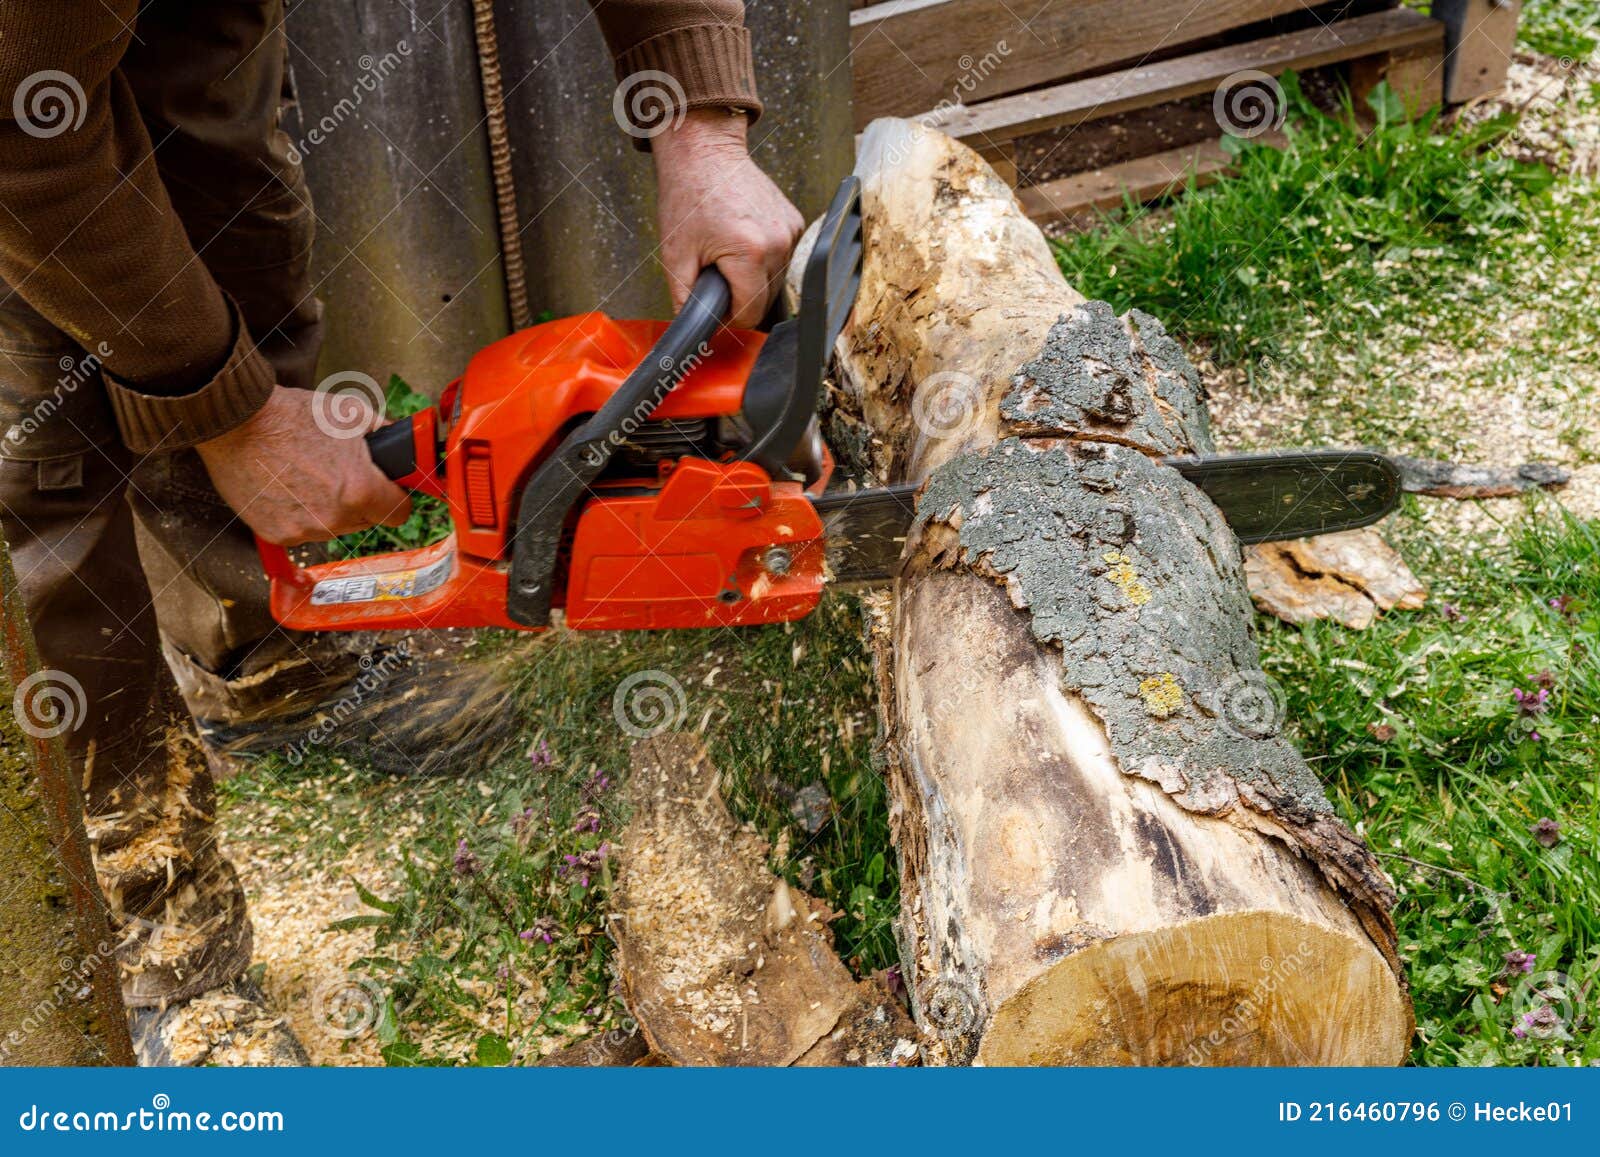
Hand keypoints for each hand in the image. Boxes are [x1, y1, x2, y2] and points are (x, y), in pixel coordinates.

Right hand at [196, 385, 410, 545]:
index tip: (388, 490)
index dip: (396, 497)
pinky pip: (304, 531)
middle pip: (366, 520)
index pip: (399, 513)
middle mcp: (334, 518)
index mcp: (359, 490)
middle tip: (342, 475)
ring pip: (335, 527)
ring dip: (331, 510)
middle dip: (362, 501)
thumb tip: (401, 441)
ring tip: (310, 478)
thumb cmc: (293, 416)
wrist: (237, 424)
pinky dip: (301, 515)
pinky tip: (289, 488)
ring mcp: (304, 530)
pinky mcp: (279, 535)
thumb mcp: (351, 413)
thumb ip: (384, 433)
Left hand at [652, 109, 803, 327]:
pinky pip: (782, 258)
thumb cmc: (689, 195)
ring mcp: (790, 232)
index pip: (749, 314)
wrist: (705, 152)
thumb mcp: (675, 254)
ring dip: (753, 278)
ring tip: (728, 253)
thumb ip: (684, 298)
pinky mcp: (795, 222)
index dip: (728, 318)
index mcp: (750, 253)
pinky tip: (743, 240)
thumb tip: (692, 327)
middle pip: (765, 300)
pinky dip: (764, 258)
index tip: (714, 305)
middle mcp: (778, 243)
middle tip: (715, 273)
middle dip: (740, 296)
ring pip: (775, 281)